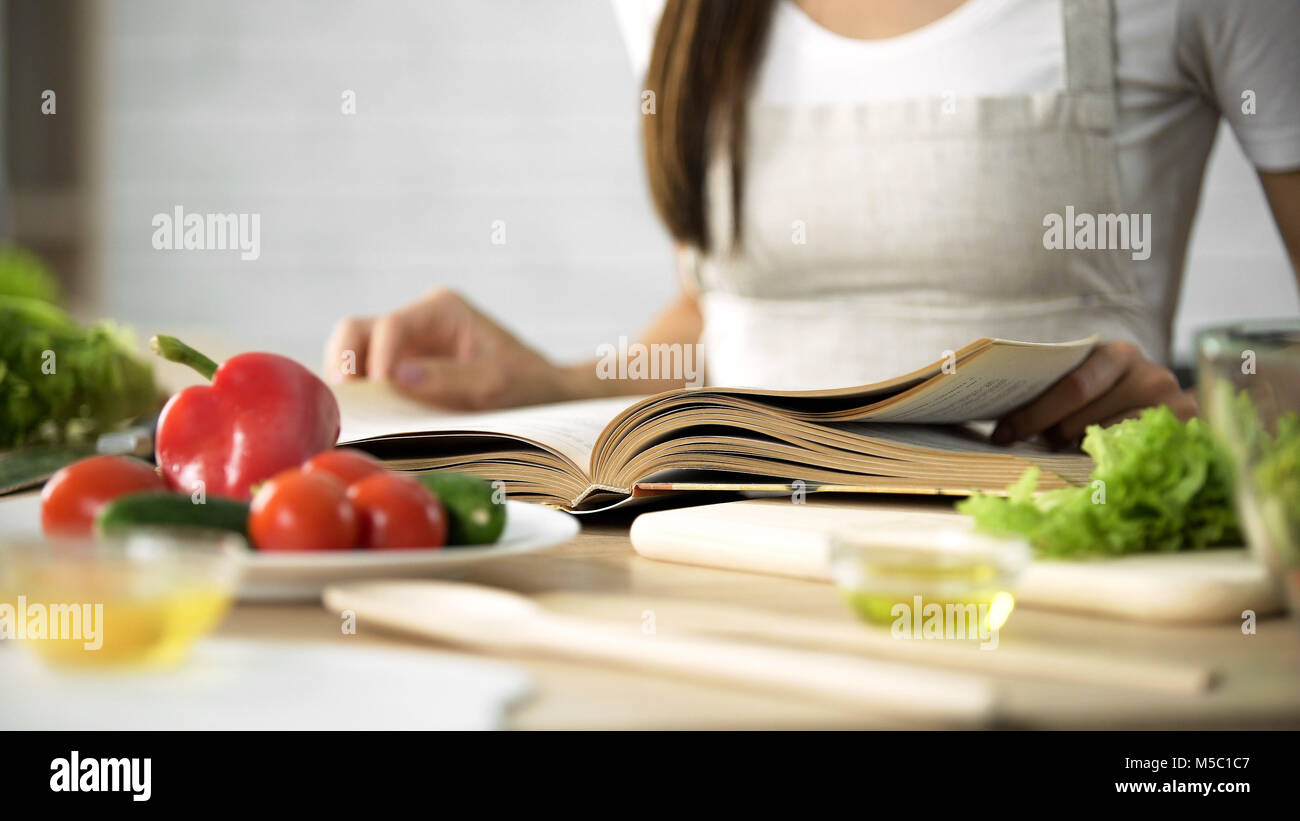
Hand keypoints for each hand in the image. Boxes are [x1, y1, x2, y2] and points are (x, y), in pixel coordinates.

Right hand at [324, 288, 578, 409]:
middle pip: (356, 330)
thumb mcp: (496, 383)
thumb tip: (397, 379)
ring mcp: (406, 346)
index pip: (391, 325)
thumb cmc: (527, 383)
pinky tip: (361, 418)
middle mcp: (417, 321)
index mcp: (442, 309)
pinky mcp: (401, 371)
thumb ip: (449, 378)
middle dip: (344, 361)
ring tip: (350, 413)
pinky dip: (359, 395)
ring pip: (352, 351)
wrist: (543, 394)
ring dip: (347, 381)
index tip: (379, 392)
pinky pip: (365, 377)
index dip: (377, 358)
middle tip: (346, 401)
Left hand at [991, 341, 1195, 447]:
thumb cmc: (1111, 392)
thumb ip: (1057, 389)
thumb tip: (1003, 424)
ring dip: (1071, 453)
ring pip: (1105, 444)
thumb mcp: (1088, 379)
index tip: (1002, 434)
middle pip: (1085, 420)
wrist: (1166, 403)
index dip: (1032, 414)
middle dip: (1047, 436)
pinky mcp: (1185, 438)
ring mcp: (1174, 407)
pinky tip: (1084, 467)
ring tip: (1055, 454)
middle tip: (1023, 448)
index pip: (1073, 387)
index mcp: (1118, 354)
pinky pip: (1129, 460)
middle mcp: (1151, 376)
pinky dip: (1100, 465)